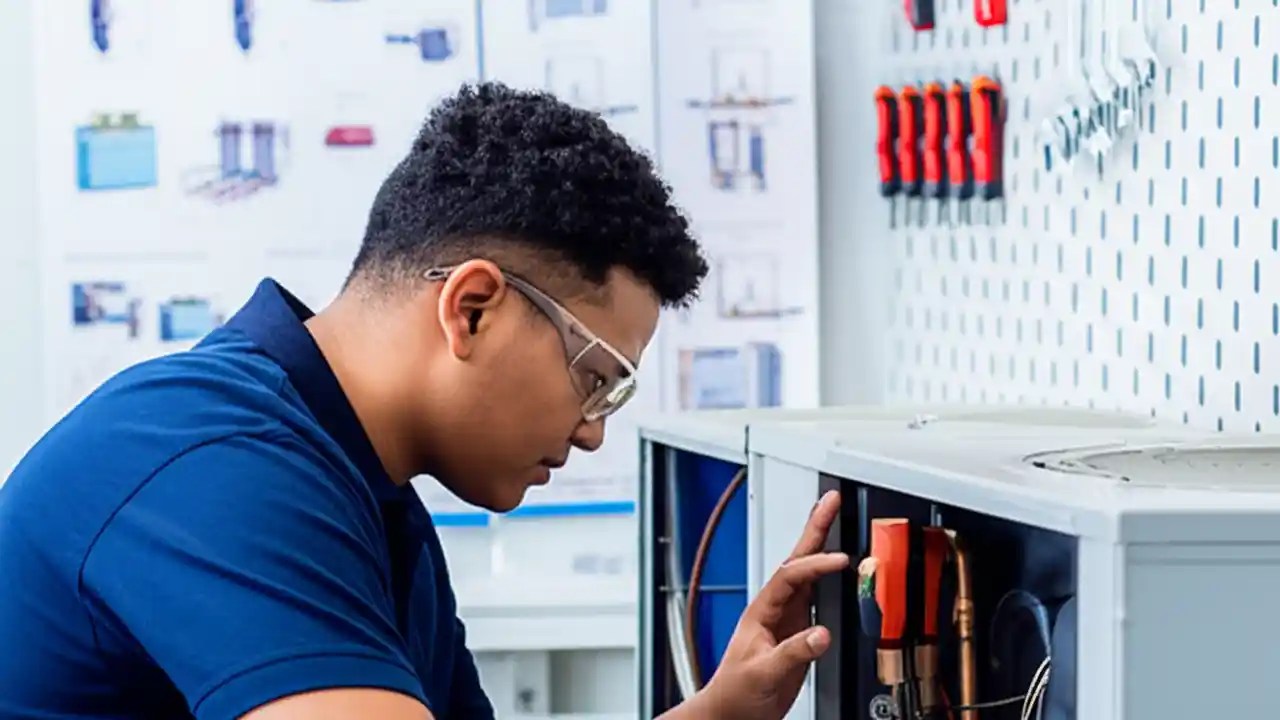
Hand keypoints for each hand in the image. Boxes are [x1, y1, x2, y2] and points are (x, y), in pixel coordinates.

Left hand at [685, 490, 848, 719]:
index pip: (790, 577)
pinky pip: (815, 594)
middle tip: (830, 500)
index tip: (839, 560)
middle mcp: (773, 607)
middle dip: (814, 528)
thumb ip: (794, 653)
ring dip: (820, 543)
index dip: (815, 565)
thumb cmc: (737, 693)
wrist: (732, 712)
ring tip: (833, 515)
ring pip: (806, 571)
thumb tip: (821, 633)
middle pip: (797, 559)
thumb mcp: (764, 672)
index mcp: (761, 610)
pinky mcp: (796, 630)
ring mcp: (785, 616)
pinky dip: (827, 574)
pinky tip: (836, 565)